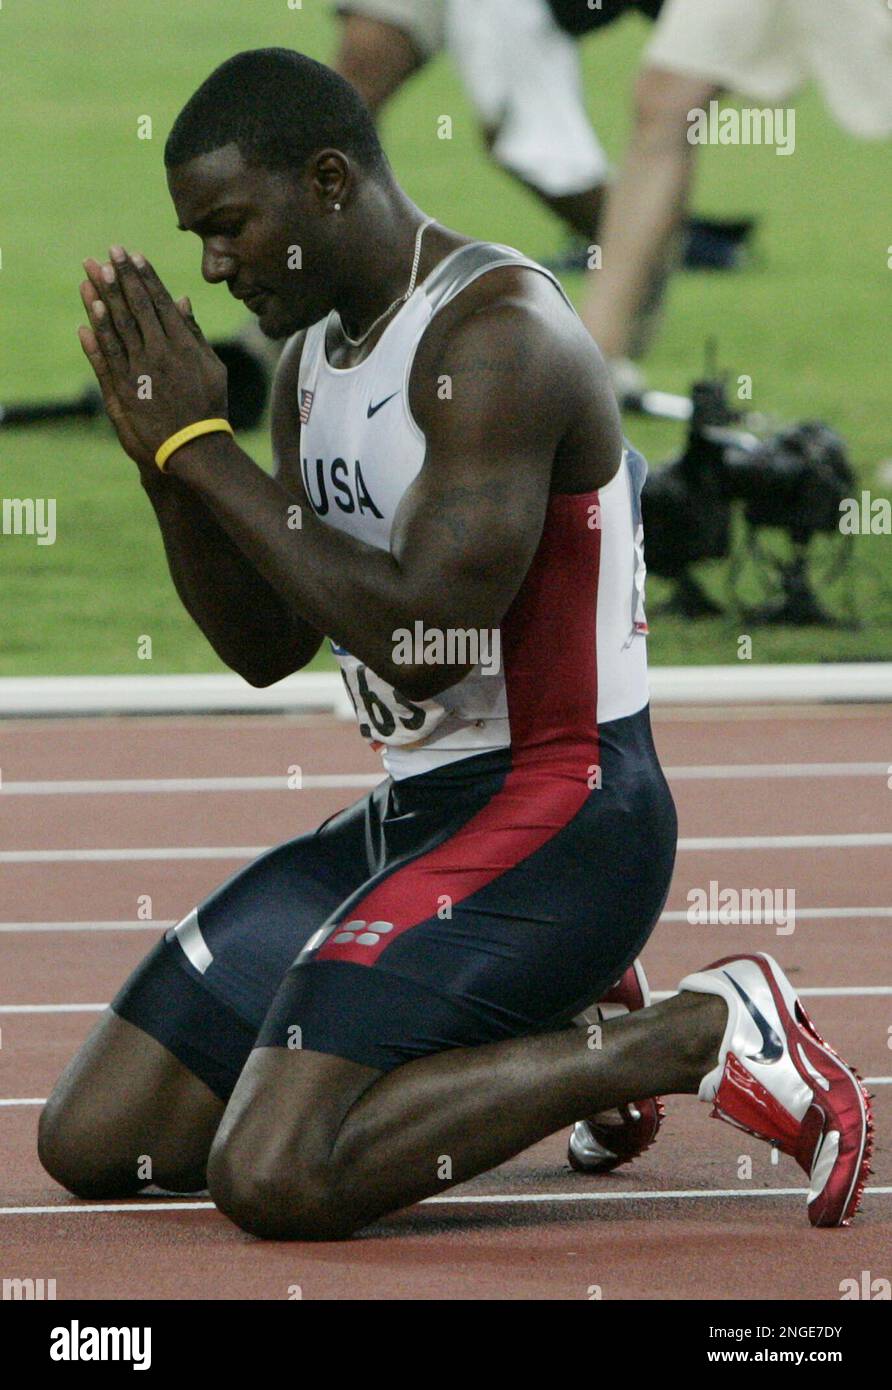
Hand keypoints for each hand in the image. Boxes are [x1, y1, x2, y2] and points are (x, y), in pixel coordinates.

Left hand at [78, 247, 227, 476]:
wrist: (194, 446)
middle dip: (122, 277)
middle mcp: (161, 352)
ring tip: (94, 270)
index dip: (145, 276)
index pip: (160, 302)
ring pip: (120, 325)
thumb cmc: (209, 406)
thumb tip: (182, 300)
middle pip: (138, 306)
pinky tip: (91, 310)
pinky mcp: (127, 387)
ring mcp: (142, 369)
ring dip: (105, 295)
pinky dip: (99, 331)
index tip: (133, 255)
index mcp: (184, 345)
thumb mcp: (213, 367)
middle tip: (110, 251)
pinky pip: (109, 354)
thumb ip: (195, 333)